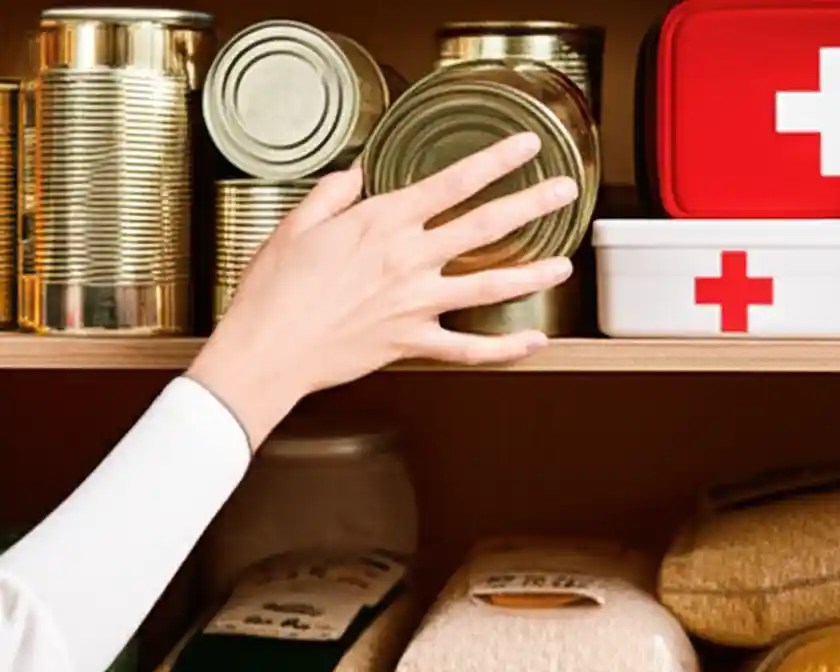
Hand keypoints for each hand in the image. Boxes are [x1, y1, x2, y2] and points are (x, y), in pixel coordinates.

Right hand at [187, 132, 577, 447]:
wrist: (267, 349)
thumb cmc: (275, 289)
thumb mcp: (297, 223)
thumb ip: (334, 193)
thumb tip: (357, 174)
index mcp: (383, 222)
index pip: (452, 182)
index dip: (495, 160)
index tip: (525, 146)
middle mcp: (409, 259)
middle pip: (485, 226)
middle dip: (531, 203)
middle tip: (565, 190)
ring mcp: (416, 304)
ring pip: (490, 287)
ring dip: (532, 274)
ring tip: (564, 266)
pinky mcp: (413, 343)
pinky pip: (469, 349)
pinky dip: (505, 348)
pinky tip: (533, 341)